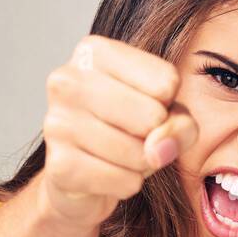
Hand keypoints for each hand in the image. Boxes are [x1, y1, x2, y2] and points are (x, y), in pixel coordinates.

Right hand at [41, 35, 198, 225]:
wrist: (79, 174)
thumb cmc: (125, 130)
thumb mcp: (165, 113)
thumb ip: (180, 123)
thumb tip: (158, 150)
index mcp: (93, 52)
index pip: (167, 81)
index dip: (167, 105)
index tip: (142, 106)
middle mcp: (67, 80)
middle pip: (153, 116)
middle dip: (155, 138)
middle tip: (132, 137)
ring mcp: (57, 123)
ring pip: (139, 153)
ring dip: (142, 164)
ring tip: (119, 156)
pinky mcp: (58, 166)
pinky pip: (123, 181)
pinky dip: (126, 184)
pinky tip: (107, 174)